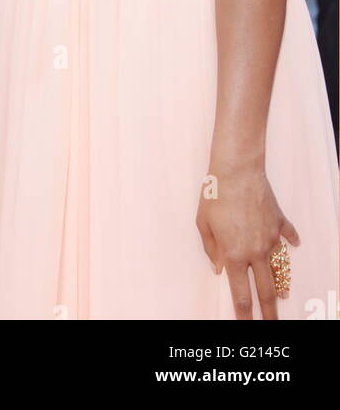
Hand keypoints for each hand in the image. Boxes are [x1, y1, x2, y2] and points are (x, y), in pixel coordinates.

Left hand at [197, 166, 299, 319]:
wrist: (237, 169)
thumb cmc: (214, 194)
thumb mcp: (203, 224)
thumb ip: (210, 250)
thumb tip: (218, 268)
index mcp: (234, 255)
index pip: (241, 294)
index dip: (244, 314)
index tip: (246, 325)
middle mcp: (255, 251)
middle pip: (266, 291)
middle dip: (269, 312)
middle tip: (271, 324)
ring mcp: (270, 238)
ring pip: (279, 268)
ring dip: (281, 283)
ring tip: (283, 295)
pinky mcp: (279, 223)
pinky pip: (288, 236)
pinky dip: (290, 242)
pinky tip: (293, 245)